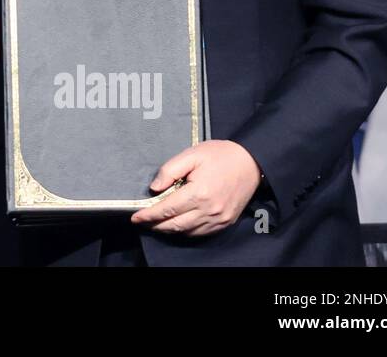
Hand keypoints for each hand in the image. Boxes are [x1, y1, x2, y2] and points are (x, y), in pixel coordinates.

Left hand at [130, 140, 261, 236]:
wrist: (251, 162)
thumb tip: (154, 188)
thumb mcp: (191, 154)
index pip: (167, 210)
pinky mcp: (226, 222)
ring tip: (156, 224)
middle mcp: (209, 210)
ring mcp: (219, 219)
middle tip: (142, 222)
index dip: (149, 215)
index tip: (135, 218)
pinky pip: (201, 233)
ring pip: (187, 232)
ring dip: (169, 230)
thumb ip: (170, 170)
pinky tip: (177, 225)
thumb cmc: (220, 155)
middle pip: (175, 225)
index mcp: (199, 193)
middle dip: (155, 225)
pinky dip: (186, 231)